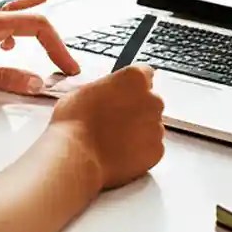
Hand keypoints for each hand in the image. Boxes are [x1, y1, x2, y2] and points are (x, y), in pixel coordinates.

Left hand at [0, 0, 79, 94]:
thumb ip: (6, 78)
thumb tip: (36, 82)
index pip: (39, 27)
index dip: (59, 47)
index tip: (67, 68)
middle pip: (31, 18)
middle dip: (52, 38)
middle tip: (66, 55)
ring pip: (14, 19)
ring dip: (34, 28)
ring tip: (47, 36)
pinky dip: (12, 34)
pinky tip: (7, 46)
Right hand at [50, 65, 165, 188]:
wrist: (76, 158)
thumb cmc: (74, 123)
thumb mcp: (84, 91)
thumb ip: (106, 88)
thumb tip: (107, 94)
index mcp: (135, 78)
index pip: (145, 73)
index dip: (132, 85)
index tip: (124, 93)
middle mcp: (152, 100)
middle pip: (150, 101)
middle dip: (137, 108)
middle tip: (115, 120)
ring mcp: (157, 127)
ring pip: (151, 125)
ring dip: (139, 130)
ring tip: (114, 140)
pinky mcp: (157, 151)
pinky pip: (152, 147)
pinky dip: (140, 151)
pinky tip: (120, 153)